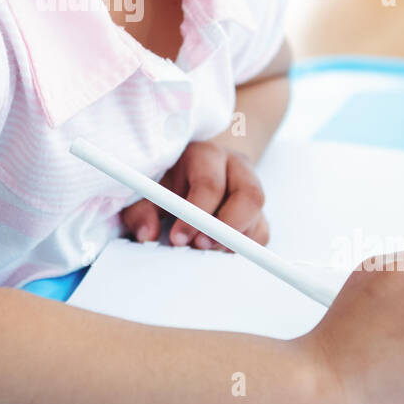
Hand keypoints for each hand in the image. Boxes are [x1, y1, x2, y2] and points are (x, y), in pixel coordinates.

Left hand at [119, 140, 269, 250]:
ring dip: (233, 239)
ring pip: (257, 216)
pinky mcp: (258, 209)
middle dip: (225, 228)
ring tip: (205, 247)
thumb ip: (142, 210)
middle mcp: (236, 167)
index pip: (210, 185)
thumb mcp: (149, 189)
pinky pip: (262, 231)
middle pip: (249, 197)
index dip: (196, 215)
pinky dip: (243, 246)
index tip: (178, 239)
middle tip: (200, 246)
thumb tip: (147, 234)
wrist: (192, 167)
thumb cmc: (169, 178)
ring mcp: (252, 186)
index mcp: (206, 155)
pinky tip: (219, 247)